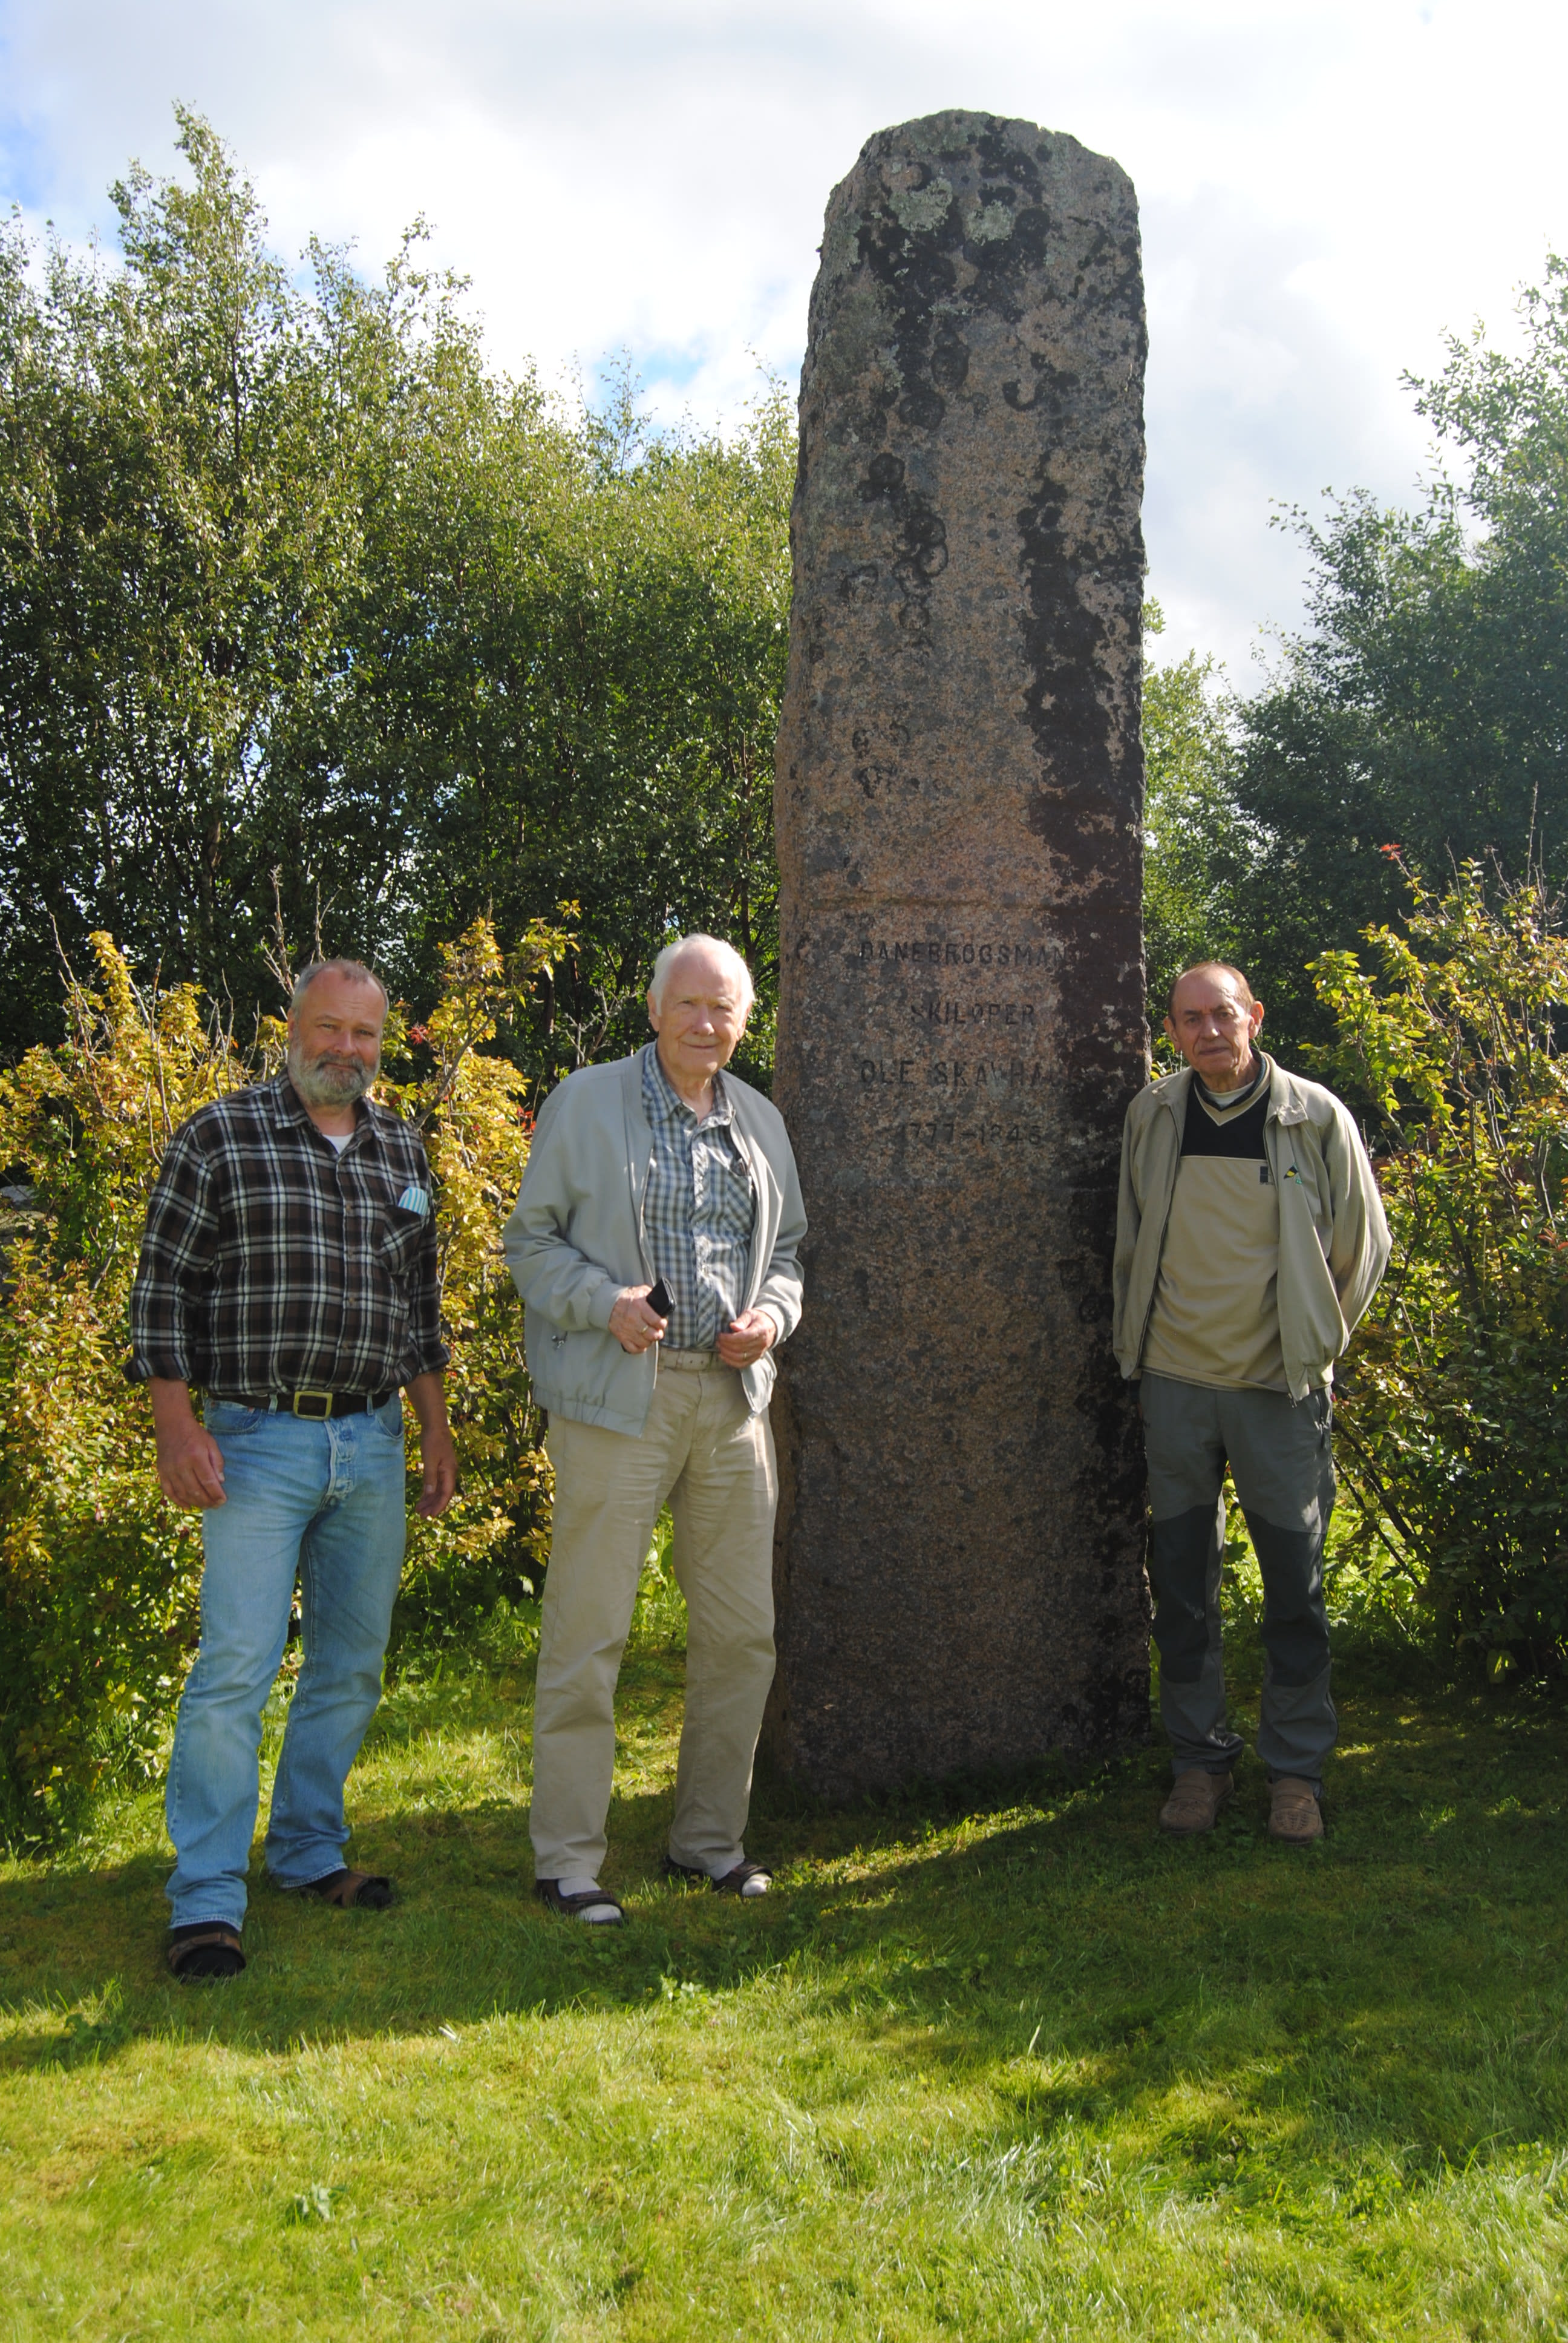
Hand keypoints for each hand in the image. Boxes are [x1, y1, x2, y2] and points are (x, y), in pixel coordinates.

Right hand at [149, 1377, 225, 1508]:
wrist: (172, 1424)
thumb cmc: (195, 1434)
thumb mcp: (211, 1443)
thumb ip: (217, 1462)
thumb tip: (220, 1482)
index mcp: (196, 1456)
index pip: (208, 1481)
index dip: (216, 1494)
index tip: (223, 1500)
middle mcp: (181, 1465)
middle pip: (195, 1490)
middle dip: (208, 1501)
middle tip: (216, 1505)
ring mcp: (169, 1469)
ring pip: (183, 1493)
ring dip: (195, 1503)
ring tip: (205, 1506)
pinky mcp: (162, 1472)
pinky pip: (169, 1491)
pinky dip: (178, 1501)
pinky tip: (188, 1506)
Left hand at [405, 1372, 458, 1517]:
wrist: (435, 1425)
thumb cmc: (433, 1440)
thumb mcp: (430, 1459)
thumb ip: (430, 1477)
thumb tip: (430, 1494)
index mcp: (449, 1471)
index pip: (446, 1494)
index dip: (439, 1506)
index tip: (431, 1516)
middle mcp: (449, 1472)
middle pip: (442, 1494)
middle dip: (432, 1506)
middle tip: (421, 1516)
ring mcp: (444, 1470)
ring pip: (437, 1490)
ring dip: (429, 1500)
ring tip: (419, 1510)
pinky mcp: (438, 1467)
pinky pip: (434, 1483)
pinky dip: (428, 1491)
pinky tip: (422, 1498)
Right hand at [610, 1286, 667, 1354]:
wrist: (610, 1303)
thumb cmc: (629, 1297)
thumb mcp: (642, 1291)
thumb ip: (653, 1296)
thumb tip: (663, 1303)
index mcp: (639, 1306)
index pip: (656, 1321)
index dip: (662, 1324)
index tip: (662, 1323)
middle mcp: (632, 1318)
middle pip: (651, 1334)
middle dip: (658, 1334)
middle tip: (658, 1332)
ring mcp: (626, 1329)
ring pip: (644, 1342)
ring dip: (650, 1341)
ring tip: (650, 1337)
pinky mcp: (621, 1336)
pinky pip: (632, 1348)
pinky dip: (640, 1349)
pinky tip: (642, 1344)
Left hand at [717, 1308, 776, 1369]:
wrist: (770, 1326)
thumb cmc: (757, 1319)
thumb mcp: (750, 1314)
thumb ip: (741, 1320)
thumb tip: (733, 1327)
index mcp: (760, 1330)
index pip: (743, 1337)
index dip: (729, 1338)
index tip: (720, 1335)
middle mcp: (761, 1343)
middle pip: (740, 1348)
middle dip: (726, 1345)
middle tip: (718, 1341)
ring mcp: (759, 1352)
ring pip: (740, 1358)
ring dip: (727, 1354)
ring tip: (720, 1347)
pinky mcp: (756, 1358)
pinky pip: (743, 1364)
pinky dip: (731, 1362)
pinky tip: (724, 1356)